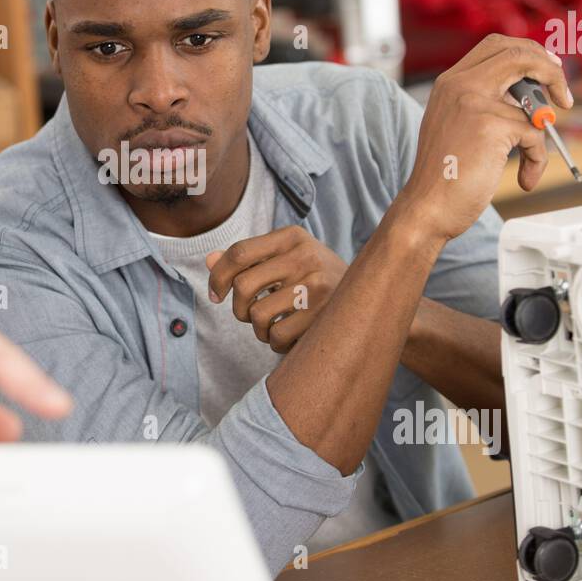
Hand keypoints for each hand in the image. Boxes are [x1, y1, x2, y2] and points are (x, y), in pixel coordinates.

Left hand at [204, 226, 347, 353]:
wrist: (372, 298)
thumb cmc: (316, 280)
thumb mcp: (286, 260)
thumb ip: (248, 260)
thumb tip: (209, 260)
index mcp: (292, 237)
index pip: (239, 252)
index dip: (218, 276)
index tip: (215, 295)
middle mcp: (306, 256)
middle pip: (243, 285)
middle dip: (237, 308)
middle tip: (247, 316)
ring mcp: (317, 285)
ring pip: (258, 315)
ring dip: (259, 329)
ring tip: (273, 327)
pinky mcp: (324, 315)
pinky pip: (277, 336)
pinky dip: (276, 343)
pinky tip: (290, 336)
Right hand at [397, 34, 571, 242]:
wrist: (427, 207)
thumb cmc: (446, 174)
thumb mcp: (458, 125)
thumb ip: (486, 104)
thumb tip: (533, 97)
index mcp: (450, 82)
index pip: (496, 46)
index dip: (529, 54)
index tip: (548, 71)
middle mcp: (459, 85)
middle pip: (518, 52)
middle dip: (550, 70)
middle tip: (562, 96)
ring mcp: (474, 102)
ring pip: (534, 96)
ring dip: (544, 127)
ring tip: (531, 154)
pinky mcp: (491, 125)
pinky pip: (535, 133)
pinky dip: (537, 158)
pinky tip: (524, 178)